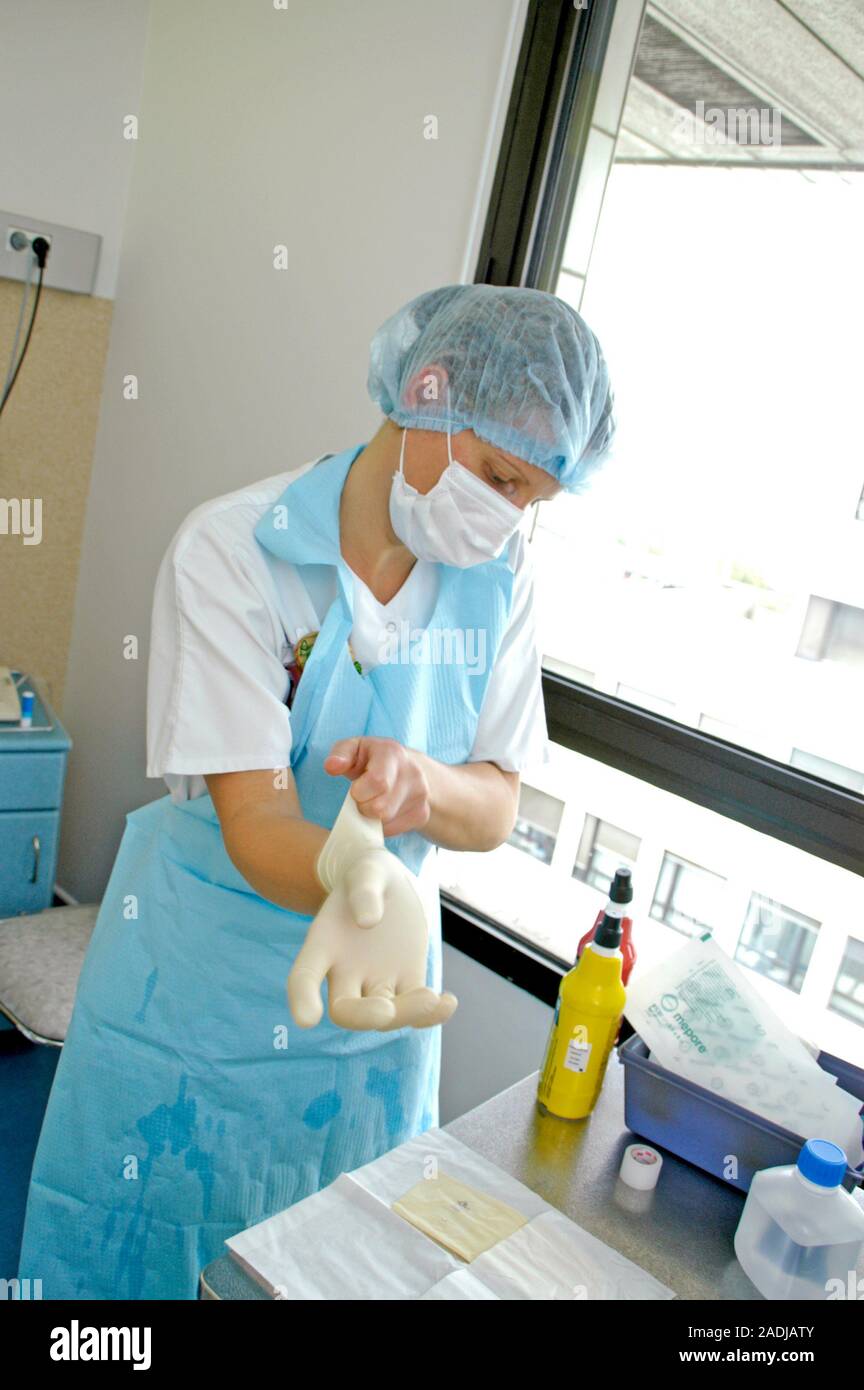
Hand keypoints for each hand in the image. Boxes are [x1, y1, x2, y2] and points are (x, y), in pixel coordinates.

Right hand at [287, 843, 457, 1032]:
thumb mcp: (367, 871)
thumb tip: (368, 920)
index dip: (301, 1000)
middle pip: (345, 1011)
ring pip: (384, 1015)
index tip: (307, 1019)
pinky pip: (416, 1008)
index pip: (303, 978)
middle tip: (387, 1011)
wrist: (389, 885)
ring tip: (433, 999)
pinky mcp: (406, 981)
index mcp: (323, 944)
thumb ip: (364, 890)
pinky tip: (449, 1002)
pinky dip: (432, 1013)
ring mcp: (376, 980)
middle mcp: (344, 971)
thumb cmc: (369, 875)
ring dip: (407, 1014)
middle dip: (363, 1017)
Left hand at [324, 736, 430, 836]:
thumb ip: (341, 753)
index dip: (360, 792)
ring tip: (374, 800)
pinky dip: (382, 825)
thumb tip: (331, 766)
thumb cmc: (374, 758)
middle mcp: (412, 773)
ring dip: (372, 817)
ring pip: (386, 821)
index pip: (378, 782)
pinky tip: (384, 809)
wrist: (410, 767)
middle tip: (364, 796)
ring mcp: (420, 795)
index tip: (357, 788)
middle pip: (380, 808)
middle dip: (364, 806)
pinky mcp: (422, 814)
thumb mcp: (355, 748)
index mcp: (393, 753)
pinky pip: (393, 831)